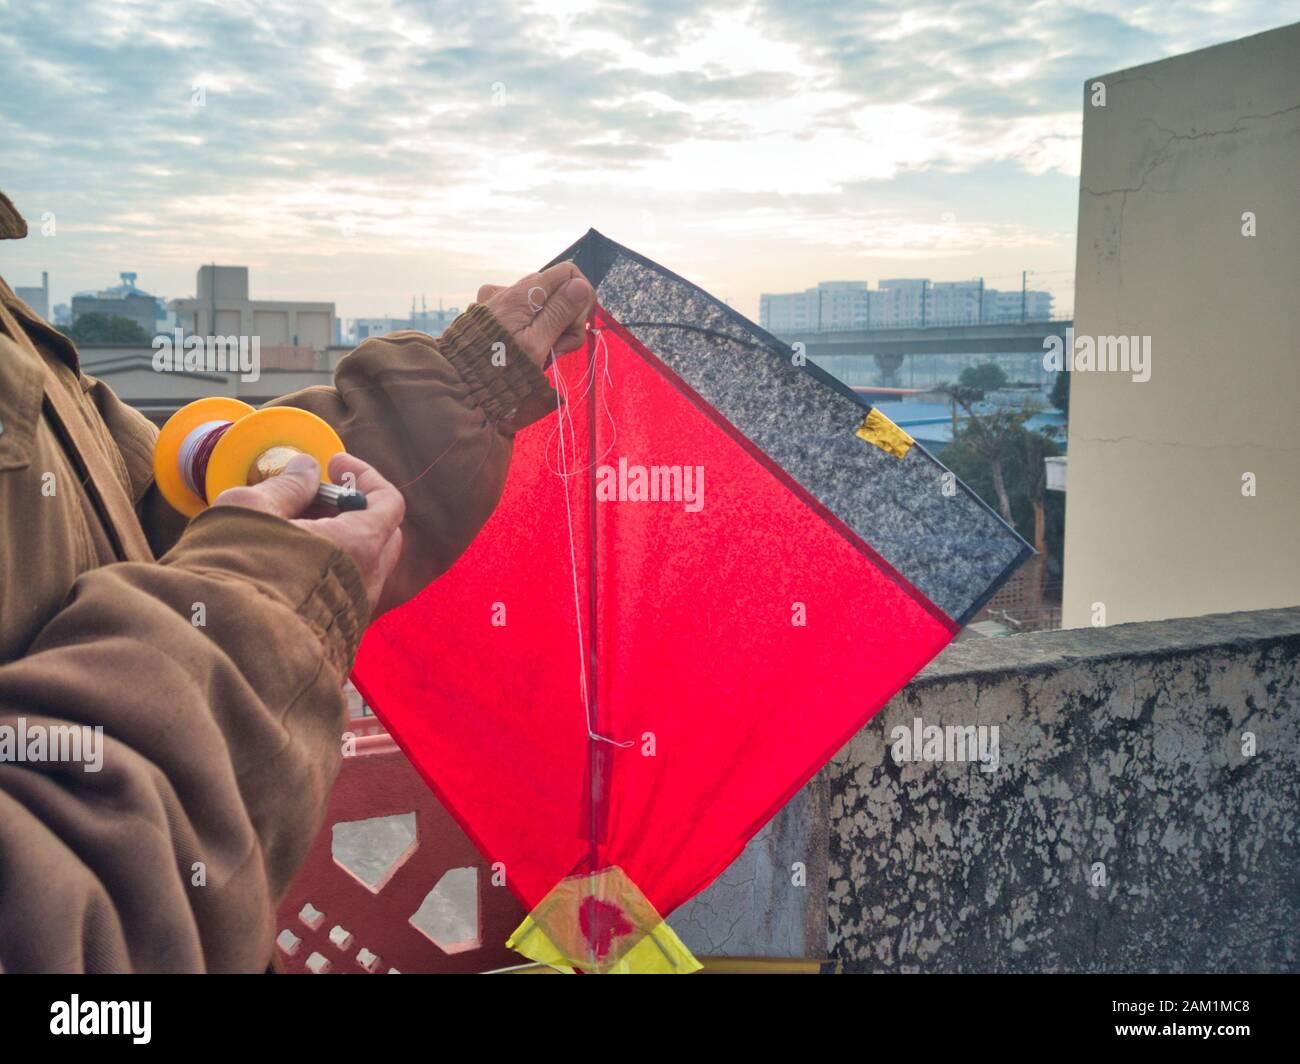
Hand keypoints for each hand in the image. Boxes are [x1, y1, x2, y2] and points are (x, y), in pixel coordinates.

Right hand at [212, 453, 404, 616]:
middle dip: (353, 507)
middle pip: (381, 534)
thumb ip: (288, 485)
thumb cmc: (233, 571)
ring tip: (292, 527)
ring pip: (362, 565)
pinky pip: (344, 592)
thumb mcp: (252, 509)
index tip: (334, 464)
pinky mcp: (334, 635)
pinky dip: (327, 568)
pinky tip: (287, 560)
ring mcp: (353, 613)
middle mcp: (368, 583)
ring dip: (337, 539)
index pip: (388, 503)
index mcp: (359, 546)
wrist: (216, 646)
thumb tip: (307, 468)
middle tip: (313, 495)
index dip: (364, 476)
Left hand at [476, 262, 595, 367]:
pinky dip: (533, 330)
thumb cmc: (497, 368)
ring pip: (544, 306)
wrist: (459, 382)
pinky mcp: (494, 313)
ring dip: (551, 330)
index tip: (575, 328)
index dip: (580, 298)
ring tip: (541, 357)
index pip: (569, 273)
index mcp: (525, 292)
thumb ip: (559, 313)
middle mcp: (512, 289)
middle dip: (566, 321)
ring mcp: (501, 300)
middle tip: (556, 351)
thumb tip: (582, 285)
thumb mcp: (535, 344)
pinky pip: (526, 314)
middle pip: (558, 292)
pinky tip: (526, 350)